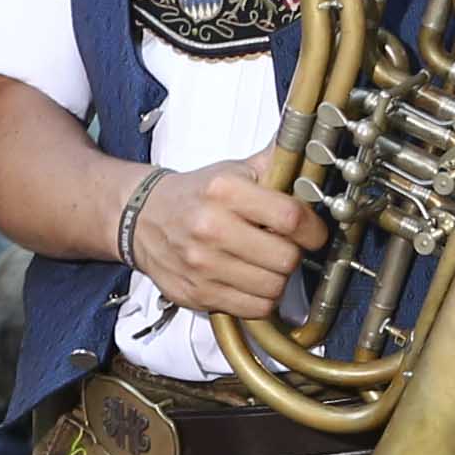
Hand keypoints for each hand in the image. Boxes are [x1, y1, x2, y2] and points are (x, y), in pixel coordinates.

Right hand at [124, 159, 327, 322]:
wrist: (142, 218)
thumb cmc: (194, 195)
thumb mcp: (232, 170)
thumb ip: (275, 162)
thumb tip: (311, 146)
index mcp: (223, 191)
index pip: (290, 217)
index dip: (313, 229)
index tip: (313, 232)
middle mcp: (210, 228)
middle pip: (285, 258)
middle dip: (294, 254)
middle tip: (284, 246)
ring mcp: (202, 265)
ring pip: (273, 288)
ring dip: (278, 278)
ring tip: (266, 264)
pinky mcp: (197, 294)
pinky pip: (253, 308)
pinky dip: (260, 299)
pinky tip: (251, 281)